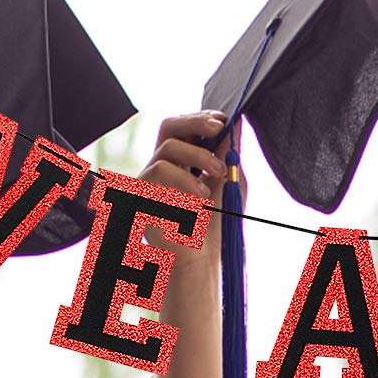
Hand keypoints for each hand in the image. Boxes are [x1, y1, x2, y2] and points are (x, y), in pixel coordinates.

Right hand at [139, 112, 244, 250]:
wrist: (199, 259)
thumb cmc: (214, 225)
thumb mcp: (228, 183)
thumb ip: (229, 154)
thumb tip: (237, 121)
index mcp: (182, 162)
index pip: (185, 129)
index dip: (201, 118)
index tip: (223, 119)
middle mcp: (162, 165)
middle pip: (169, 126)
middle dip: (195, 122)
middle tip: (217, 127)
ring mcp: (149, 178)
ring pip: (168, 146)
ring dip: (199, 155)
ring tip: (219, 173)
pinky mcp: (140, 192)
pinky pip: (160, 169)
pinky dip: (186, 178)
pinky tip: (201, 196)